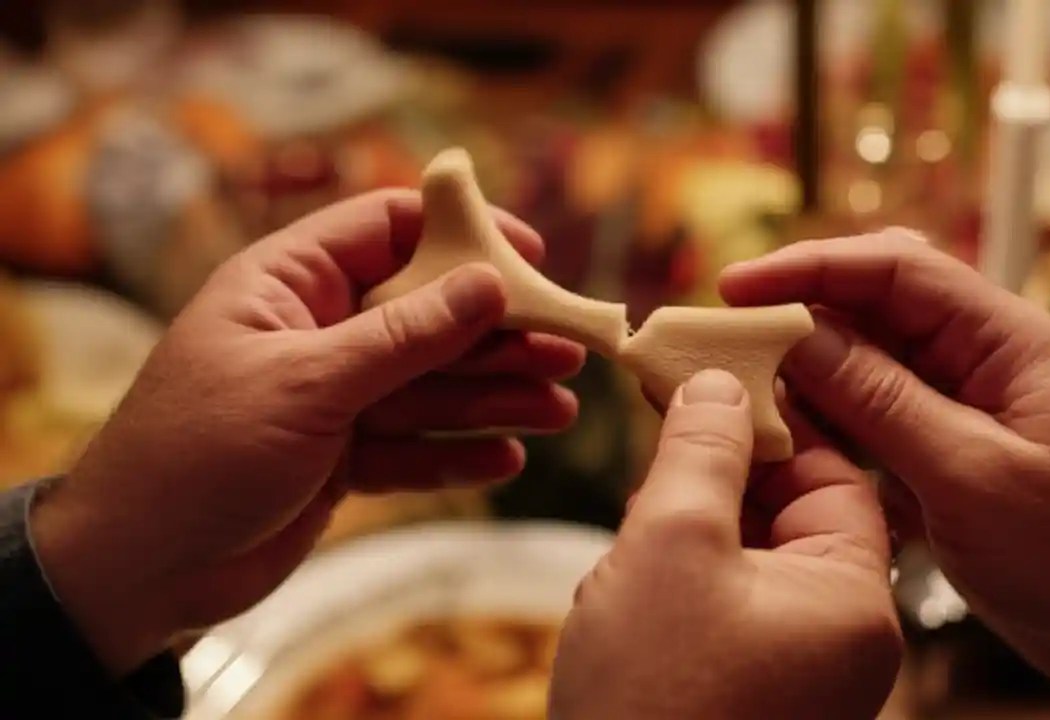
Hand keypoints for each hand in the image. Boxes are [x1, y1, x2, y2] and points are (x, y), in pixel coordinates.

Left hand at [29, 190, 584, 674]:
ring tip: (558, 409)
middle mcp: (316, 334)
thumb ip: (404, 337)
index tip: (532, 256)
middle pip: (425, 317)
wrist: (138, 568)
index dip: (461, 233)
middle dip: (496, 336)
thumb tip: (486, 283)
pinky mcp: (339, 461)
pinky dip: (456, 456)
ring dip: (492, 400)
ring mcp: (330, 400)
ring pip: (428, 389)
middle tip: (568, 350)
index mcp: (288, 285)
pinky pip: (412, 449)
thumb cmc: (201, 452)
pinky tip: (507, 461)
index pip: (387, 229)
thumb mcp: (308, 383)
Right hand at [550, 370, 900, 719]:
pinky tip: (635, 568)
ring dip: (696, 522)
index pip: (834, 476)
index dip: (774, 422)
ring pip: (753, 558)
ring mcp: (797, 671)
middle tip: (663, 429)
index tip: (714, 382)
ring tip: (639, 506)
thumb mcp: (671, 544)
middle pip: (794, 514)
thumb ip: (701, 451)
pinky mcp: (753, 693)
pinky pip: (730, 606)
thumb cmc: (651, 693)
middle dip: (725, 472)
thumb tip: (717, 382)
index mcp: (852, 601)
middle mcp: (841, 638)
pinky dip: (687, 575)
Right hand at [720, 230, 1049, 718]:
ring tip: (740, 391)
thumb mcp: (971, 474)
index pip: (894, 268)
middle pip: (872, 307)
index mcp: (1004, 338)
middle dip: (798, 312)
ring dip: (806, 373)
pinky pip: (873, 421)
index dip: (810, 268)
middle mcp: (979, 359)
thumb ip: (882, 401)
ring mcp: (960, 406)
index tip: (736, 287)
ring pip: (865, 365)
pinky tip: (788, 444)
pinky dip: (830, 426)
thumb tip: (798, 338)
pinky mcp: (945, 454)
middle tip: (725, 335)